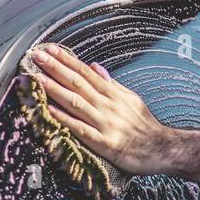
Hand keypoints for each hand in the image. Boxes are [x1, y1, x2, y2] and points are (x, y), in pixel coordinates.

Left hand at [29, 43, 173, 175]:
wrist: (162, 149)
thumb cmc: (145, 125)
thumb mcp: (131, 98)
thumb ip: (111, 83)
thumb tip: (94, 66)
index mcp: (113, 94)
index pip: (86, 73)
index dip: (67, 60)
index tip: (50, 50)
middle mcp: (108, 105)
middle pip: (78, 83)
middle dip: (56, 68)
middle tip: (37, 57)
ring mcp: (105, 123)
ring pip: (76, 103)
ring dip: (55, 89)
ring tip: (37, 78)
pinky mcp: (104, 143)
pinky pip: (81, 129)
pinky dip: (65, 119)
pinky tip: (51, 111)